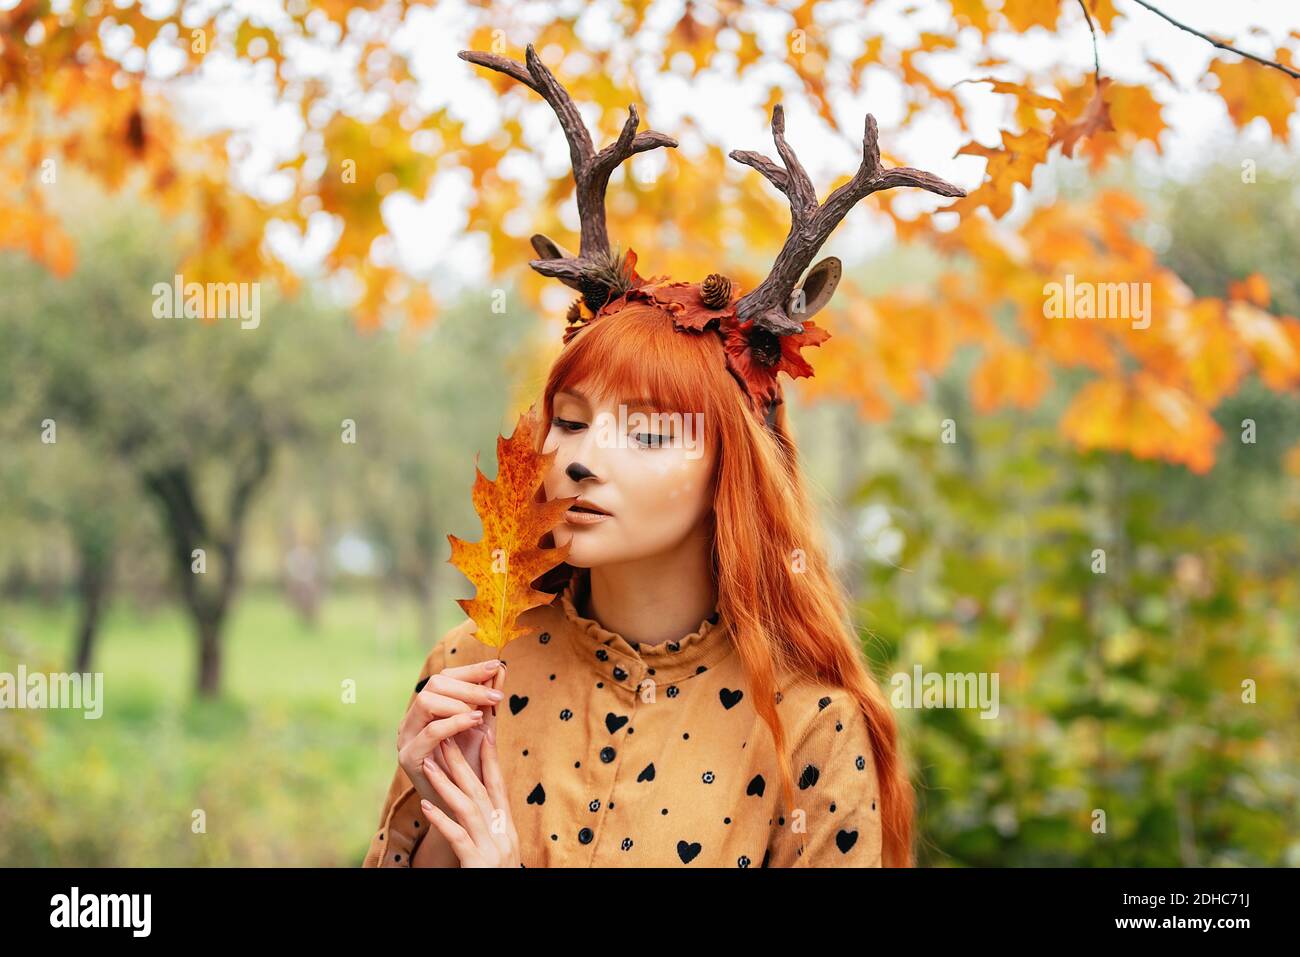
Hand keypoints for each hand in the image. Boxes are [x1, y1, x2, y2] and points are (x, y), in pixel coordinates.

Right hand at [396, 658, 504, 805]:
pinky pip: (431, 732)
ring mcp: (406, 737)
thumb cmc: (469, 767)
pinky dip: (455, 723)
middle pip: (434, 685)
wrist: (459, 809)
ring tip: (483, 712)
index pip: (444, 678)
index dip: (470, 670)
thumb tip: (500, 668)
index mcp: (426, 710)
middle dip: (468, 686)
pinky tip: (475, 721)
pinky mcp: (408, 758)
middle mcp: (412, 719)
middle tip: (496, 695)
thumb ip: (487, 701)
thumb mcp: (481, 729)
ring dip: (459, 703)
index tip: (496, 666)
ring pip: (426, 702)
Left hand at [418, 718, 520, 867]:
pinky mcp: (478, 864)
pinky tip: (426, 806)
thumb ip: (489, 824)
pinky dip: (442, 820)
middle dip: (462, 762)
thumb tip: (476, 801)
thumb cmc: (496, 874)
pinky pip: (458, 838)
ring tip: (427, 764)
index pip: (498, 786)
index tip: (481, 732)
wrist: (503, 898)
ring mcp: (492, 848)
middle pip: (481, 790)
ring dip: (446, 784)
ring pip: (468, 808)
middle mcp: (502, 834)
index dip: (490, 759)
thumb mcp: (497, 846)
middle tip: (445, 736)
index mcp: (506, 827)